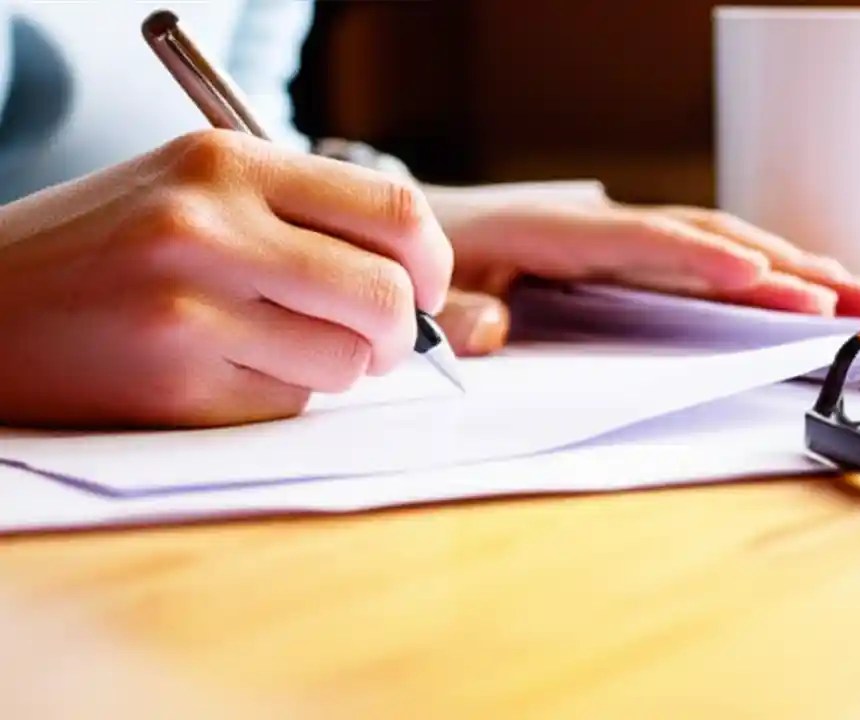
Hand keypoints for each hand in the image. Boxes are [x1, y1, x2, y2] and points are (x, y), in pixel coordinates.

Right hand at [0, 130, 451, 427]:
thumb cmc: (107, 248)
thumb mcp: (198, 192)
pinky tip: (219, 371)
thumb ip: (309, 222)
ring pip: (346, 362)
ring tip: (275, 347)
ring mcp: (190, 310)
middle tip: (381, 342)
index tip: (425, 286)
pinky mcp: (175, 385)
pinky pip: (288, 405)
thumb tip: (437, 296)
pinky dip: (277, 396)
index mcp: (226, 162)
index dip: (431, 260)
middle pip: (385, 296)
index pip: (394, 208)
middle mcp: (210, 227)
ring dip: (334, 368)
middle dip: (403, 333)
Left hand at [426, 188, 859, 355]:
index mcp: (558, 232)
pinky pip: (708, 265)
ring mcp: (625, 244)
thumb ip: (458, 311)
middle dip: (784, 265)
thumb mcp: (431, 284)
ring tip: (858, 295)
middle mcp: (606, 230)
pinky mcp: (633, 262)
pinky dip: (761, 277)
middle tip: (853, 295)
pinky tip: (802, 295)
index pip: (645, 241)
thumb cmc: (432, 258)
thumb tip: (495, 333)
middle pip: (709, 238)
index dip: (703, 258)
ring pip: (722, 247)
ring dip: (792, 270)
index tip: (758, 276)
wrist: (420, 232)